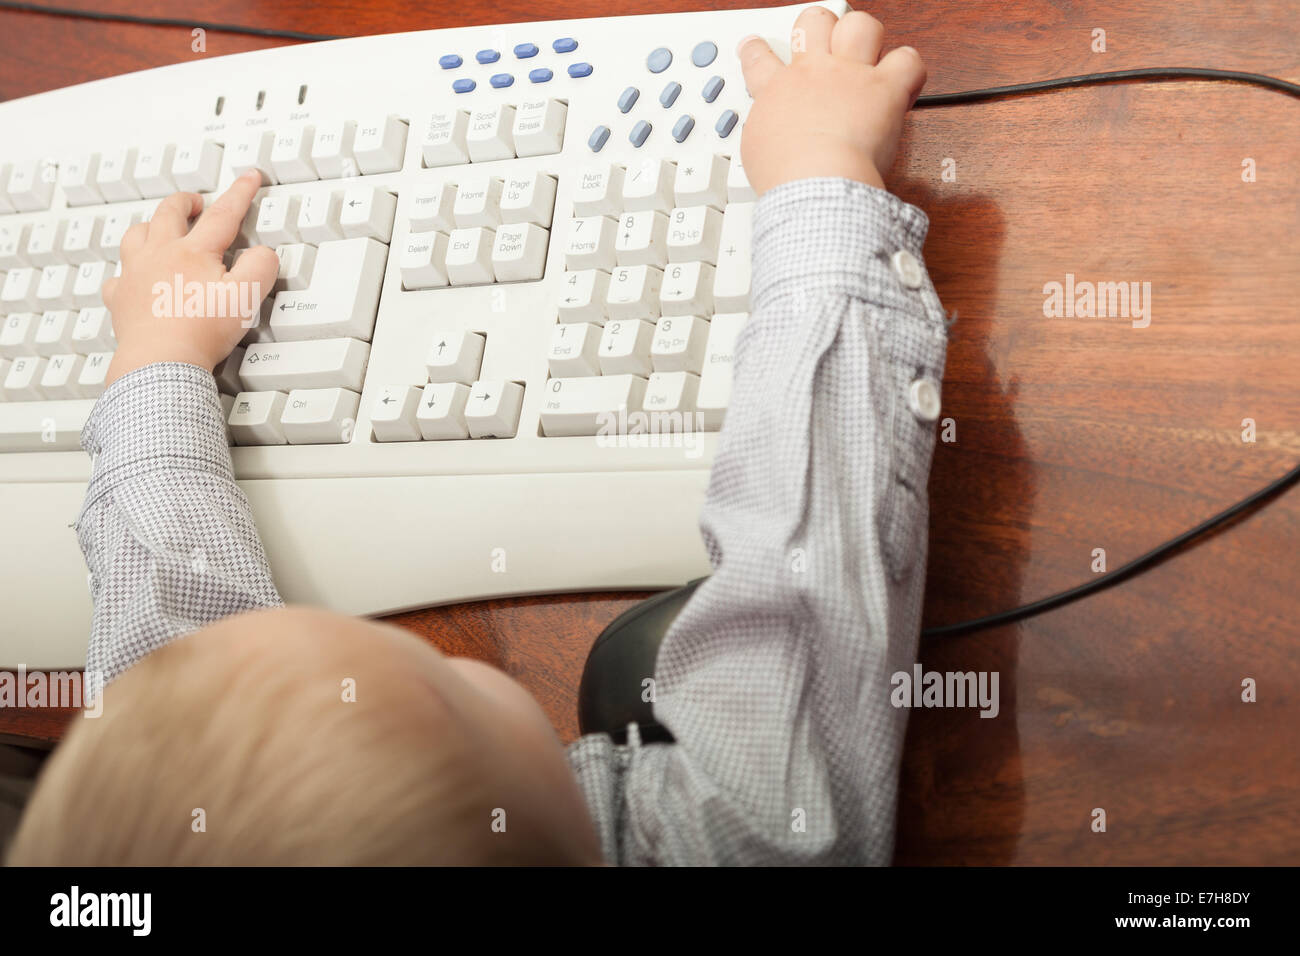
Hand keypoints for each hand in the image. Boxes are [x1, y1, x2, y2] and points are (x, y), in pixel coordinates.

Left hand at [102, 169, 279, 385]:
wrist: (160, 362)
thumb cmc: (201, 332)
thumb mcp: (246, 297)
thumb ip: (261, 267)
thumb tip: (263, 252)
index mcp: (193, 252)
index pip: (223, 214)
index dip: (240, 193)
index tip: (250, 177)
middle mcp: (159, 255)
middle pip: (170, 213)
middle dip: (186, 202)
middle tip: (196, 201)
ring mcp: (135, 274)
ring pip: (137, 235)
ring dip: (151, 226)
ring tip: (160, 229)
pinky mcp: (120, 299)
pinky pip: (118, 277)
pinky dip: (127, 272)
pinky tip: (133, 278)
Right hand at [737, 7, 926, 195]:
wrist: (814, 180)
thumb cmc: (785, 174)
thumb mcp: (757, 153)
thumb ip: (767, 134)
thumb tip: (774, 139)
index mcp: (778, 90)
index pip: (761, 58)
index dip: (757, 49)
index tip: (757, 47)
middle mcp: (815, 72)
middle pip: (815, 22)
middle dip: (820, 27)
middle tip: (824, 46)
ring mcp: (851, 75)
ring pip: (861, 26)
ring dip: (866, 38)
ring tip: (867, 57)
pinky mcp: (886, 88)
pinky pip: (908, 61)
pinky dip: (910, 72)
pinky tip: (904, 87)